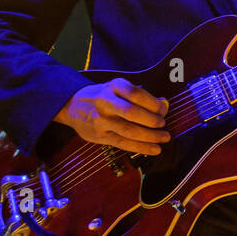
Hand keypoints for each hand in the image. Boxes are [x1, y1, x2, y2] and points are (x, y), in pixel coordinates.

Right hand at [54, 78, 169, 154]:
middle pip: (132, 113)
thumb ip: (141, 96)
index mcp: (112, 86)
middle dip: (152, 120)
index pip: (136, 94)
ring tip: (164, 137)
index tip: (163, 110)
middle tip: (163, 124)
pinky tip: (154, 149)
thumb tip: (164, 104)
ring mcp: (101, 120)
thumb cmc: (103, 96)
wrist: (72, 105)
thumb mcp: (119, 89)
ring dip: (151, 136)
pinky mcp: (100, 136)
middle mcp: (105, 102)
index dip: (153, 103)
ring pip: (129, 131)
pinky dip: (142, 147)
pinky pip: (124, 144)